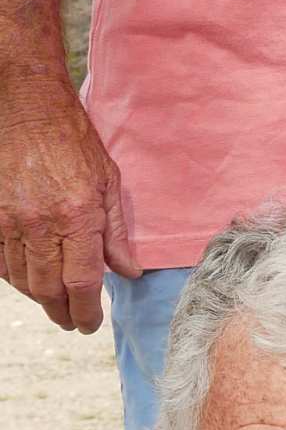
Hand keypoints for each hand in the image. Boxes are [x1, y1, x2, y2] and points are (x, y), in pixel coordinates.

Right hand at [0, 68, 138, 329]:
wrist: (24, 105)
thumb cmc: (72, 138)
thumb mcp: (107, 181)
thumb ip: (116, 232)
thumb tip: (128, 272)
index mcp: (76, 216)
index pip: (81, 284)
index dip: (86, 312)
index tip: (90, 324)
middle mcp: (40, 223)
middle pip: (48, 290)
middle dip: (62, 314)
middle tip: (73, 321)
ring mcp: (8, 220)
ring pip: (21, 280)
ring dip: (39, 297)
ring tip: (55, 302)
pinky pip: (0, 262)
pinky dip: (15, 277)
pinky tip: (30, 276)